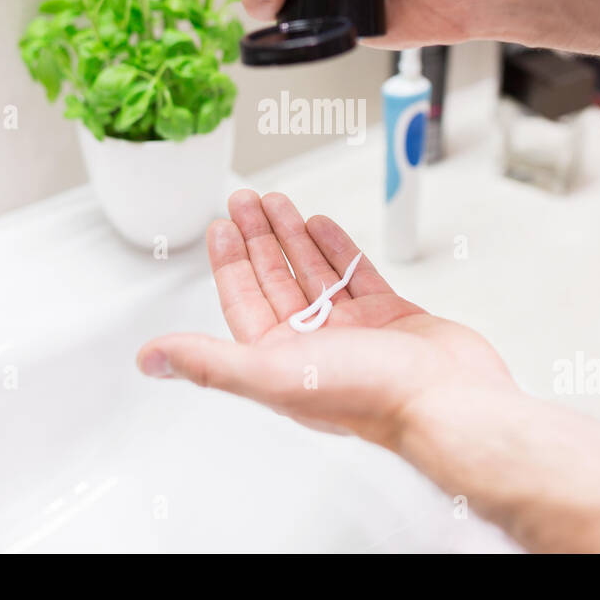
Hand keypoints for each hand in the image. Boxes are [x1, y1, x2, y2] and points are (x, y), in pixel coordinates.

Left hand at [136, 190, 514, 445]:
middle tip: (244, 198)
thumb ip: (210, 362)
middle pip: (275, 281)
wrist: (450, 400)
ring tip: (279, 201)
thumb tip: (149, 359)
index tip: (219, 227)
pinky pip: (356, 276)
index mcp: (280, 362)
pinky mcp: (391, 320)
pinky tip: (321, 225)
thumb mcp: (275, 374)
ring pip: (314, 274)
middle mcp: (313, 347)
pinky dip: (337, 249)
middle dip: (258, 238)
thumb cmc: (371, 395)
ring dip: (293, 238)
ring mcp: (354, 333)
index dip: (228, 263)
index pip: (243, 302)